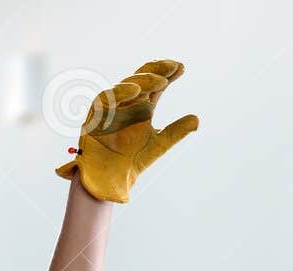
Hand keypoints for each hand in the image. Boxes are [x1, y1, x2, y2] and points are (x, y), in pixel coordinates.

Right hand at [55, 60, 198, 203]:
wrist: (109, 182)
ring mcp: (111, 109)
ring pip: (126, 86)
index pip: (156, 86)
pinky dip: (119, 93)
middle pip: (142, 79)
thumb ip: (175, 132)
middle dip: (158, 70)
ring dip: (143, 81)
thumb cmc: (130, 162)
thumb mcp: (158, 144)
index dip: (168, 74)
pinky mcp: (95, 117)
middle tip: (174, 67)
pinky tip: (135, 89)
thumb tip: (197, 119)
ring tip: (161, 80)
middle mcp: (127, 104)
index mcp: (142, 108)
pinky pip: (106, 99)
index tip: (182, 68)